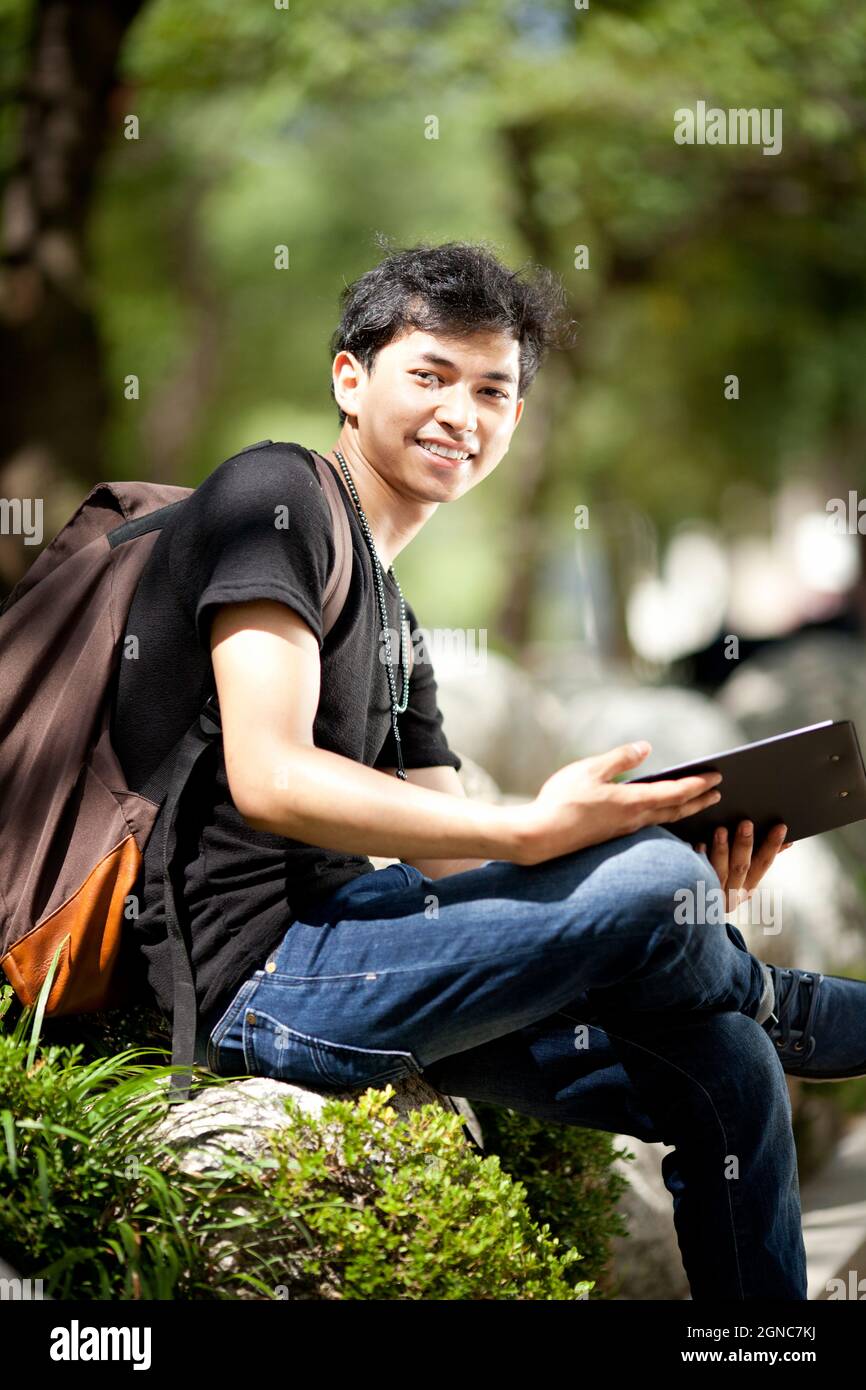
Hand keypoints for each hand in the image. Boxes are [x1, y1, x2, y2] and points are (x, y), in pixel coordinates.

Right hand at [516, 740, 723, 865]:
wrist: (540, 837)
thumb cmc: (562, 801)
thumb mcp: (589, 770)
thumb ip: (619, 759)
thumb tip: (645, 748)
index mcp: (632, 802)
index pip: (675, 793)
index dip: (698, 784)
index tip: (717, 776)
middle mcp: (634, 820)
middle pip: (676, 810)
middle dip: (699, 800)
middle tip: (718, 793)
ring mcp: (623, 831)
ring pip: (663, 820)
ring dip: (684, 810)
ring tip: (697, 803)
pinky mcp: (612, 836)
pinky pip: (648, 826)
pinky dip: (664, 818)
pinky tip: (659, 814)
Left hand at [694, 820, 792, 911]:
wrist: (690, 916)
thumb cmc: (718, 888)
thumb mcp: (741, 880)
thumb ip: (759, 860)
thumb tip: (788, 842)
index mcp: (747, 888)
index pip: (764, 864)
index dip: (773, 846)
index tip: (781, 827)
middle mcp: (733, 895)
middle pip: (742, 867)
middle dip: (745, 844)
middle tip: (746, 823)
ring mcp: (713, 897)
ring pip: (720, 872)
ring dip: (722, 849)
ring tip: (721, 829)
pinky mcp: (694, 895)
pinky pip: (697, 876)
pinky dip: (699, 859)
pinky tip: (699, 845)